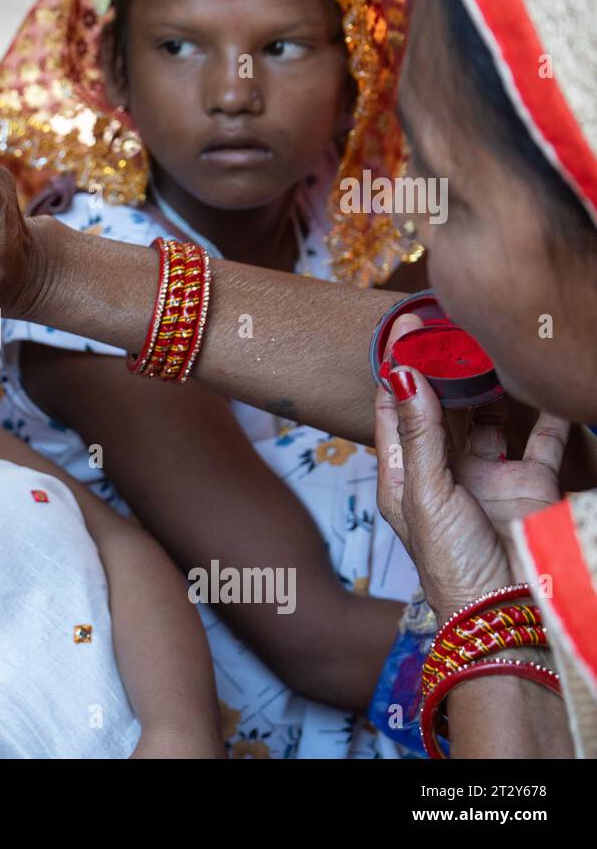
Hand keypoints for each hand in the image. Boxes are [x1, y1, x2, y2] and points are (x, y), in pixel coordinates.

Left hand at [374, 315, 568, 622]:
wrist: (507, 613)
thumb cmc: (451, 565)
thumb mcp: (425, 495)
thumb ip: (419, 434)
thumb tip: (403, 375)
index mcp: (402, 476)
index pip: (392, 410)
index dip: (395, 369)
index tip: (402, 329)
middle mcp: (442, 472)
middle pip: (437, 408)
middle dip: (441, 369)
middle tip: (448, 324)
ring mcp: (486, 478)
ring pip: (486, 418)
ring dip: (487, 384)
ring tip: (489, 343)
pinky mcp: (528, 486)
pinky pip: (540, 441)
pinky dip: (546, 414)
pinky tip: (543, 384)